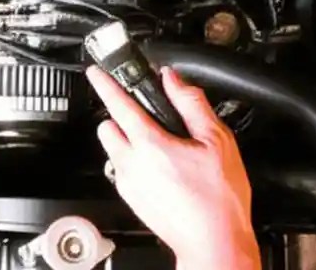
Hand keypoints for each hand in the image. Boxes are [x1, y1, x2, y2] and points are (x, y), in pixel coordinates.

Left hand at [87, 65, 260, 269]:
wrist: (215, 242)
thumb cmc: (219, 199)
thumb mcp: (217, 141)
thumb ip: (191, 103)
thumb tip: (173, 79)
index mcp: (151, 146)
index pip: (118, 105)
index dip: (105, 84)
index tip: (96, 73)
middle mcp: (132, 165)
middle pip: (107, 127)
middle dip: (119, 117)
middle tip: (143, 116)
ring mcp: (129, 185)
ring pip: (113, 150)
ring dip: (126, 140)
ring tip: (157, 144)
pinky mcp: (132, 200)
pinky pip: (121, 170)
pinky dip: (133, 162)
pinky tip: (160, 168)